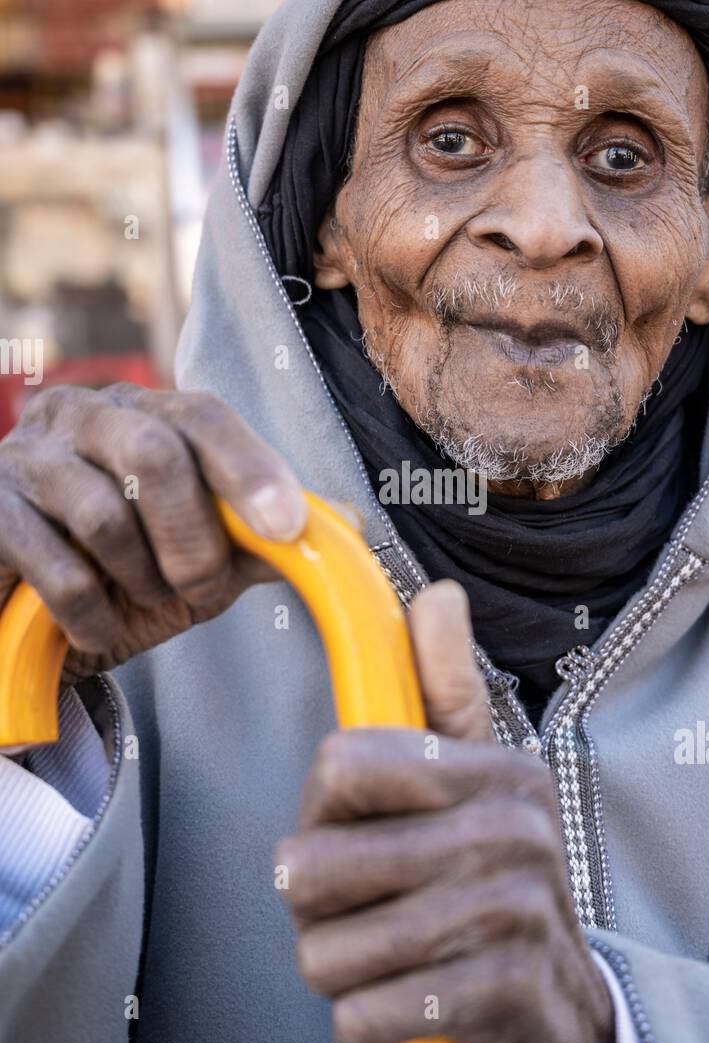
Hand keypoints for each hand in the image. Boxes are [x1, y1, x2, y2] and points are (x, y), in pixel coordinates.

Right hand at [0, 383, 304, 680]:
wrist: (26, 628)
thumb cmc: (120, 579)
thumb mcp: (197, 560)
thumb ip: (257, 539)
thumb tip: (342, 526)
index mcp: (140, 413)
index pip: (202, 415)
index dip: (250, 468)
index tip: (286, 527)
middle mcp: (77, 416)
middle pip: (156, 450)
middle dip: (193, 537)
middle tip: (199, 588)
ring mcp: (21, 459)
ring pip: (104, 513)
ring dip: (139, 579)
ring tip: (139, 601)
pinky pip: (56, 567)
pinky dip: (91, 613)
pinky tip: (95, 628)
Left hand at [277, 580, 616, 1042]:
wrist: (567, 1024)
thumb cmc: (496, 897)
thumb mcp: (479, 793)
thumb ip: (445, 697)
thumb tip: (437, 595)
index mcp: (497, 772)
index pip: (337, 766)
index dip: (323, 816)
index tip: (358, 839)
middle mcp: (511, 830)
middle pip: (310, 867)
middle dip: (319, 914)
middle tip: (375, 919)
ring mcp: (509, 911)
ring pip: (324, 954)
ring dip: (343, 979)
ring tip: (397, 967)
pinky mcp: (499, 995)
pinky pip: (360, 1019)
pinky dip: (368, 1033)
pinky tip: (413, 1016)